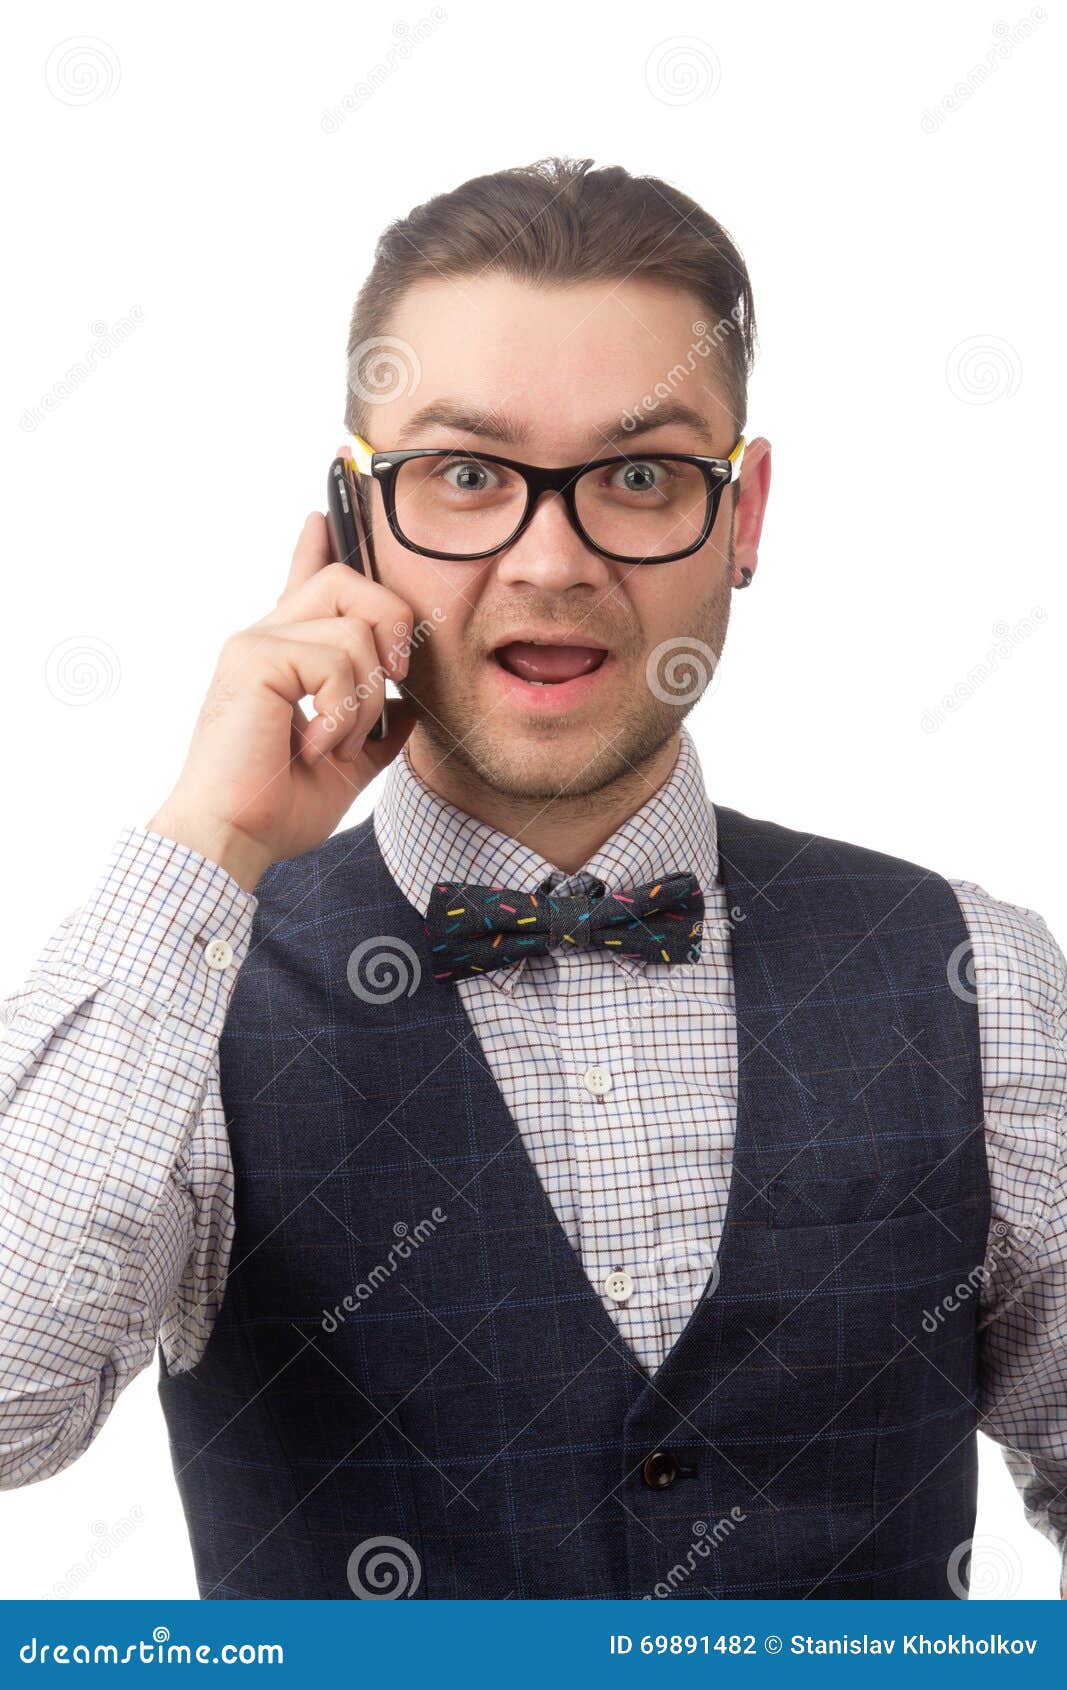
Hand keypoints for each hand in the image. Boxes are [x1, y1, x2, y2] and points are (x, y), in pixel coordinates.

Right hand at [147, 511, 416, 890]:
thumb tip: (409, 706)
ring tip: (332, 742)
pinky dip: (341, 711)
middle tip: (394, 678)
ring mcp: (256, 642)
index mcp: (285, 657)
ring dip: (363, 697)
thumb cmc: (275, 809)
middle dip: (391, 622)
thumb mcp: (348, 764)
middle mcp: (266, 637)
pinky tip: (314, 744)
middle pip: (348, 580)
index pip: (305, 582)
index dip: (318, 544)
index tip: (324, 514)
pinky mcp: (253, 658)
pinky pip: (335, 660)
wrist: (234, 837)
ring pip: (354, 626)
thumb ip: (377, 728)